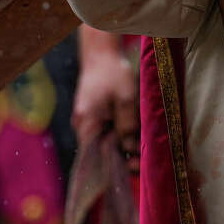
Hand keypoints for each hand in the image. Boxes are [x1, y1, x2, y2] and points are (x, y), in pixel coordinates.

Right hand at [74, 28, 138, 170]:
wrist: (101, 53)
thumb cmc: (113, 74)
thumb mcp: (126, 99)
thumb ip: (127, 125)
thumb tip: (130, 149)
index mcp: (87, 125)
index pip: (97, 158)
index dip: (114, 167)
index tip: (133, 169)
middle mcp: (83, 127)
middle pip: (101, 151)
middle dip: (121, 157)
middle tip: (141, 162)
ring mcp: (87, 122)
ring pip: (104, 141)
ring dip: (122, 146)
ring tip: (140, 151)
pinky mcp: (93, 116)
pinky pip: (105, 132)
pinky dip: (118, 135)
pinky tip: (133, 135)